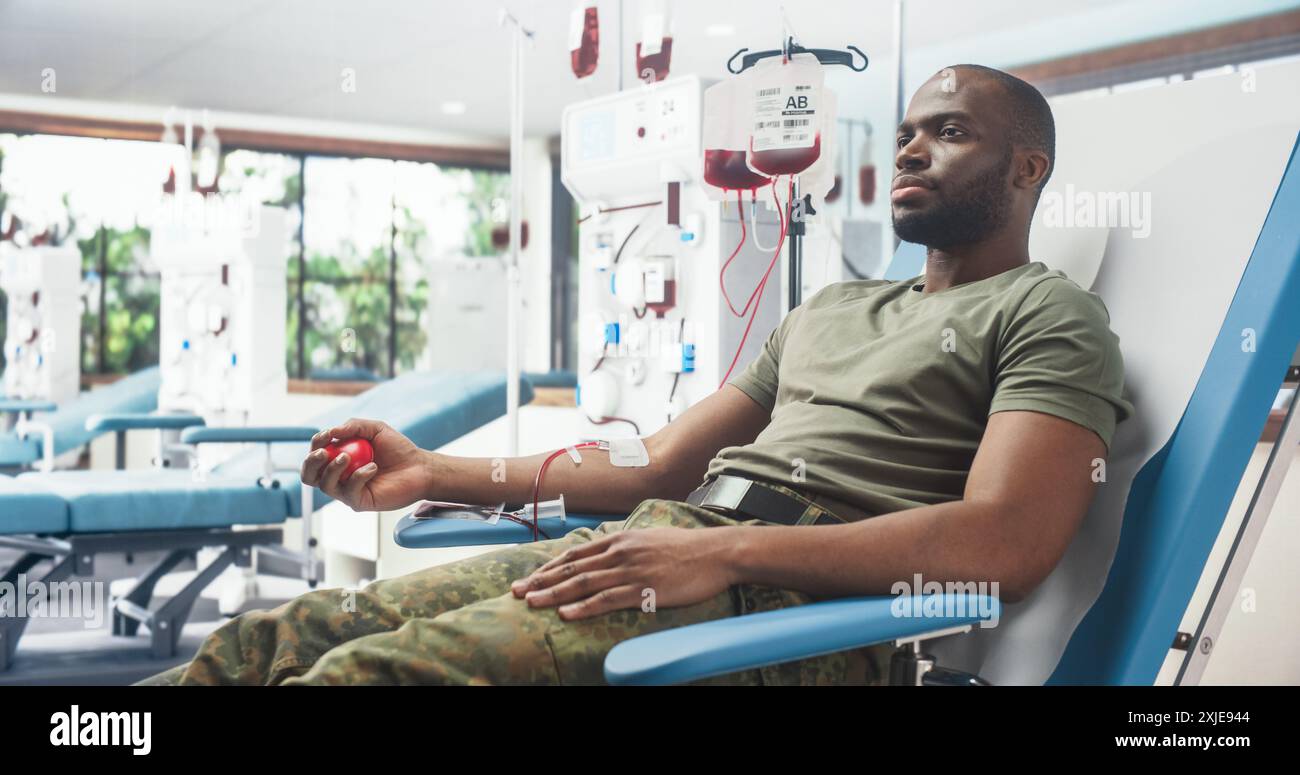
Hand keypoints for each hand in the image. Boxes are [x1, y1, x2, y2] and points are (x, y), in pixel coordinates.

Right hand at [299, 418, 430, 511]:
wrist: (419, 467)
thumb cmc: (397, 449)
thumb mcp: (375, 429)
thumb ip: (353, 426)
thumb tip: (331, 432)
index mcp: (339, 458)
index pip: (316, 454)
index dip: (316, 444)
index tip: (327, 434)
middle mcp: (339, 476)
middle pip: (310, 475)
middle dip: (311, 462)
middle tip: (324, 452)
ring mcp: (348, 490)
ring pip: (325, 485)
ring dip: (332, 469)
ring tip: (348, 457)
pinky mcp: (359, 501)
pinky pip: (349, 491)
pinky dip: (358, 477)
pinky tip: (373, 468)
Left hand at [510, 527, 737, 620]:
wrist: (717, 552)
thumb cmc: (687, 548)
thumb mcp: (650, 538)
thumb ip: (627, 546)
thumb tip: (608, 553)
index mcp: (621, 539)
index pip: (576, 553)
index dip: (550, 566)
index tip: (530, 576)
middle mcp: (620, 552)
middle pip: (572, 568)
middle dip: (541, 580)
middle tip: (516, 592)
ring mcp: (631, 570)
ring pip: (583, 583)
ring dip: (553, 593)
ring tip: (530, 602)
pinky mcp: (644, 589)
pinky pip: (607, 599)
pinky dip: (583, 607)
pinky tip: (565, 614)